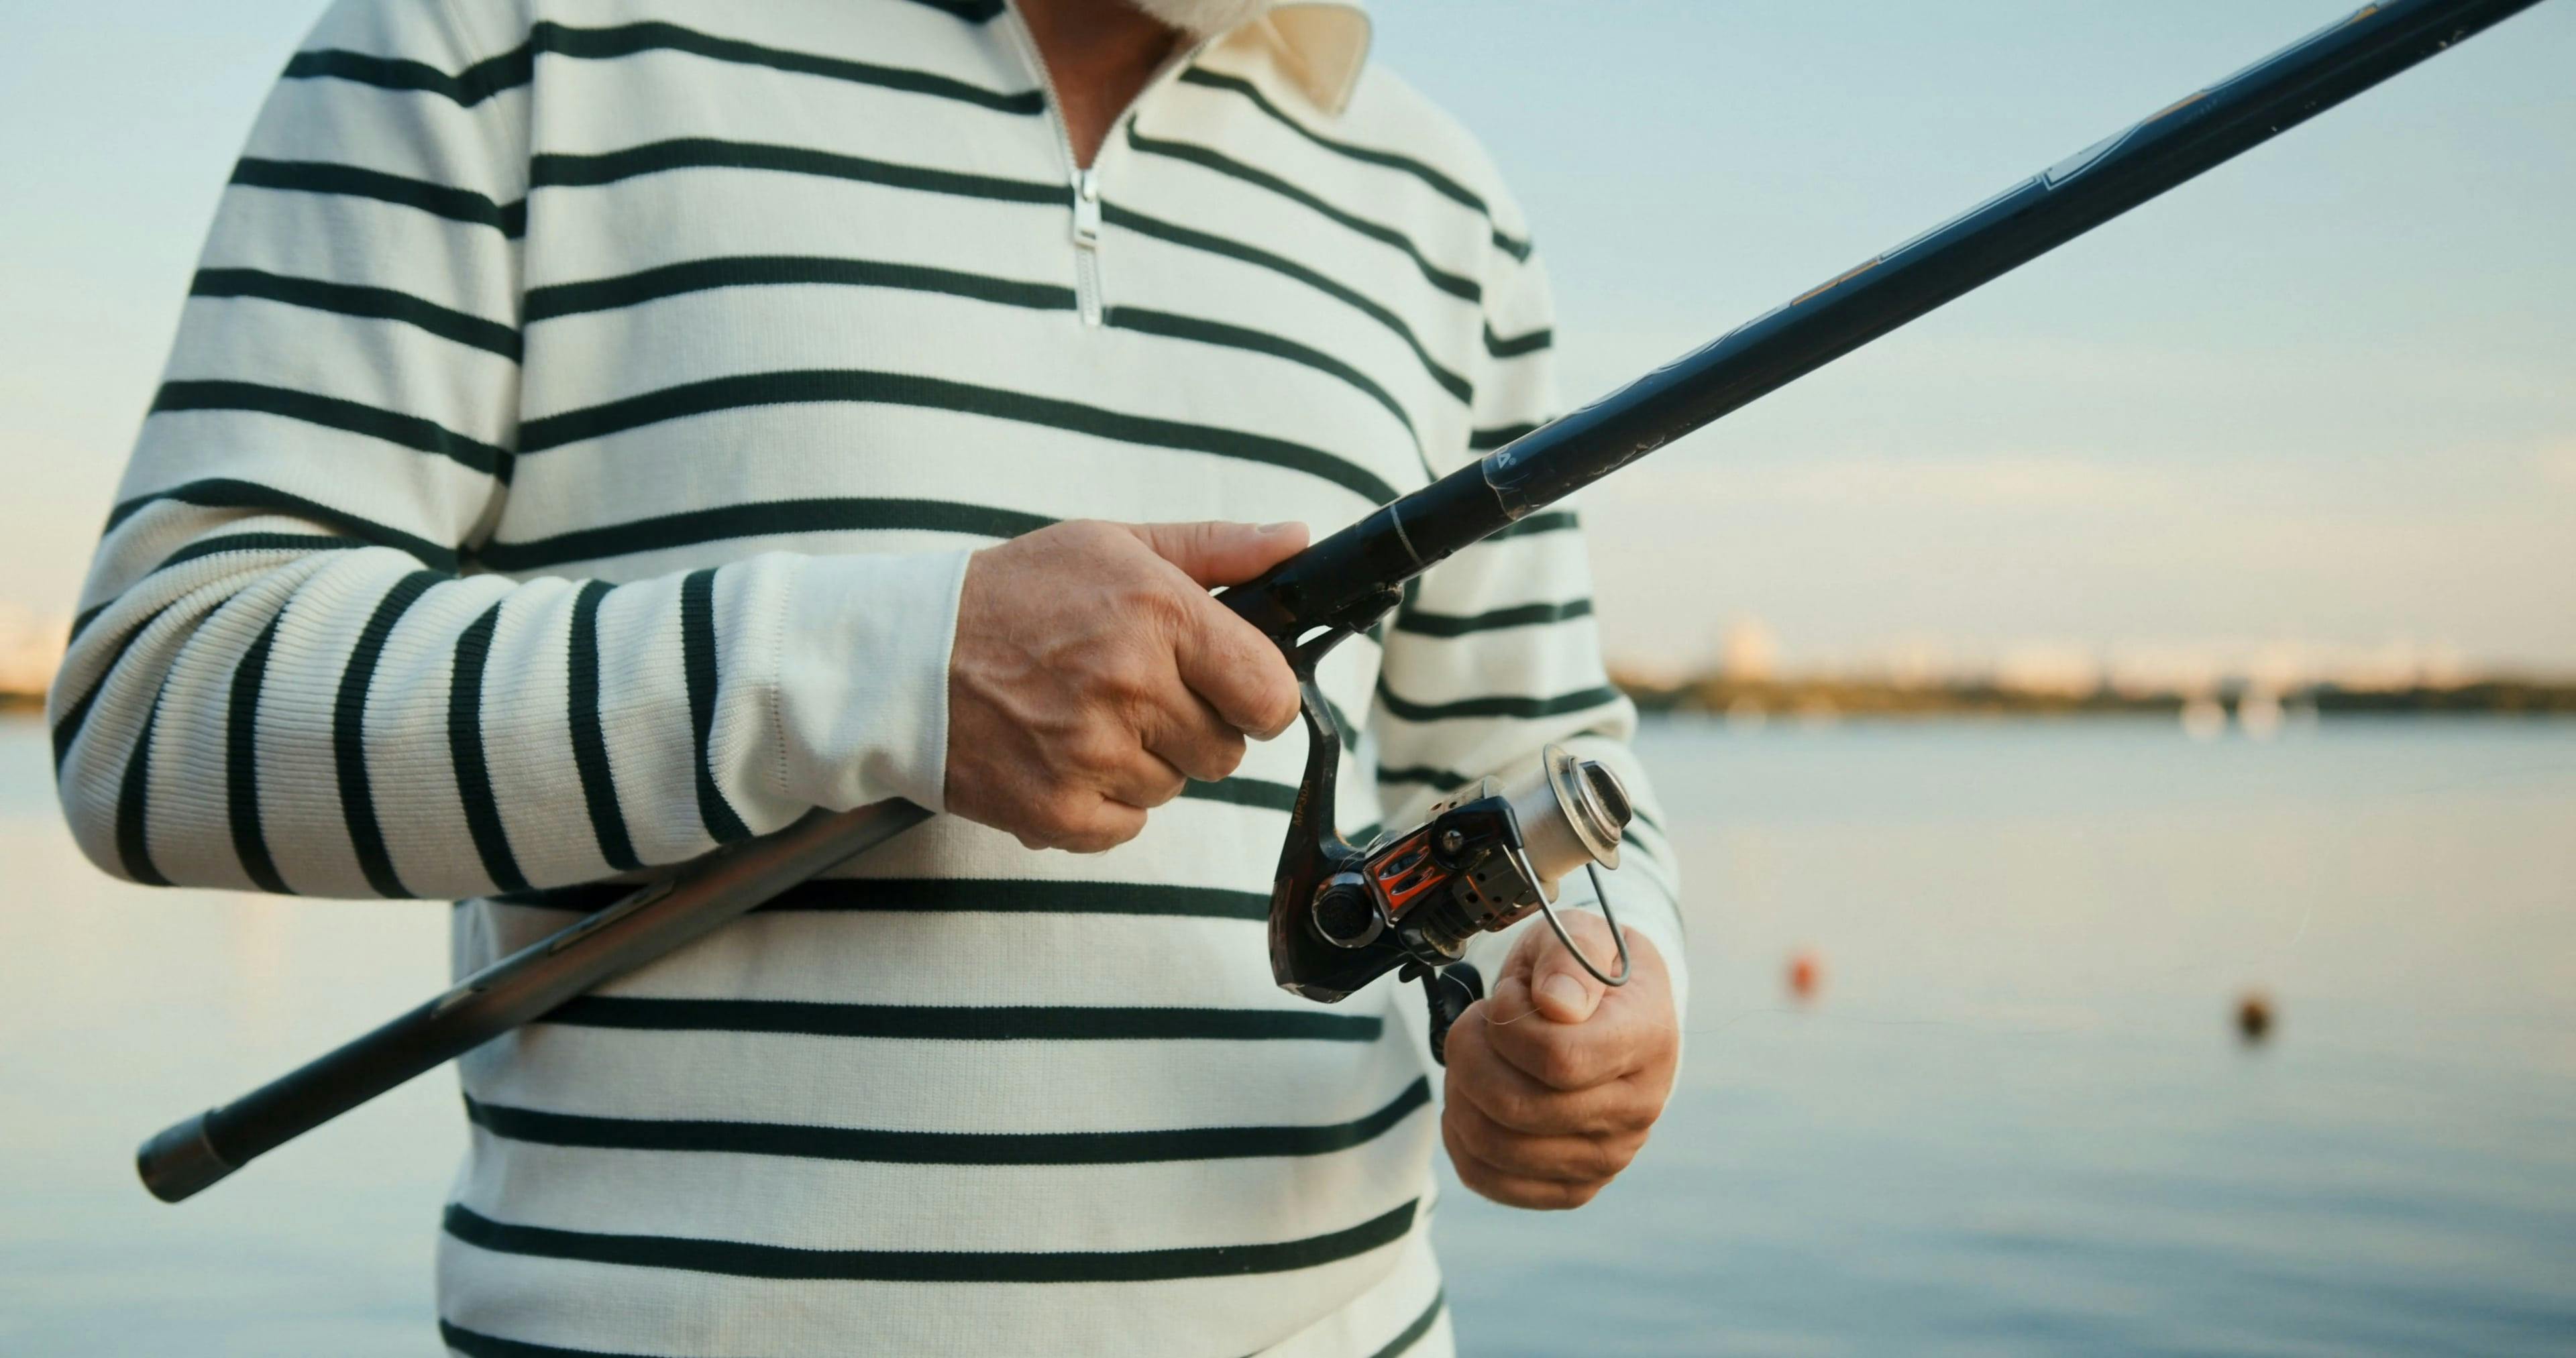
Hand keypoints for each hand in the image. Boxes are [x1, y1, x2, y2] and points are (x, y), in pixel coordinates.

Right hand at [945, 519, 1306, 851]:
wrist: (902, 657)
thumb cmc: (1013, 594)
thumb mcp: (1113, 545)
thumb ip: (1216, 548)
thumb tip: (1298, 540)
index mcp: (1158, 614)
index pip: (1270, 692)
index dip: (1259, 695)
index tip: (1232, 688)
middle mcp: (1130, 685)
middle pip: (1226, 751)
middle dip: (1193, 727)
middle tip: (1136, 694)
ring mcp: (1092, 754)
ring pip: (1174, 787)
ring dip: (1143, 762)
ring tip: (1084, 716)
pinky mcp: (1056, 810)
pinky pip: (1127, 827)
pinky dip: (1103, 802)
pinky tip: (1062, 755)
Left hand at [1441, 911, 1677, 1208]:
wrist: (1612, 1016)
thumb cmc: (1587, 972)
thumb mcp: (1580, 933)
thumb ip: (1570, 954)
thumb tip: (1558, 1005)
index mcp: (1647, 1039)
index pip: (1557, 1057)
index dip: (1508, 1021)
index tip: (1506, 996)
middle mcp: (1638, 1108)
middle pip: (1515, 1106)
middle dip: (1470, 1055)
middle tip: (1475, 1025)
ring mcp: (1609, 1156)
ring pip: (1494, 1146)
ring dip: (1461, 1093)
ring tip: (1476, 1060)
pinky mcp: (1576, 1186)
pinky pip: (1490, 1180)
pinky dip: (1461, 1139)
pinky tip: (1474, 1101)